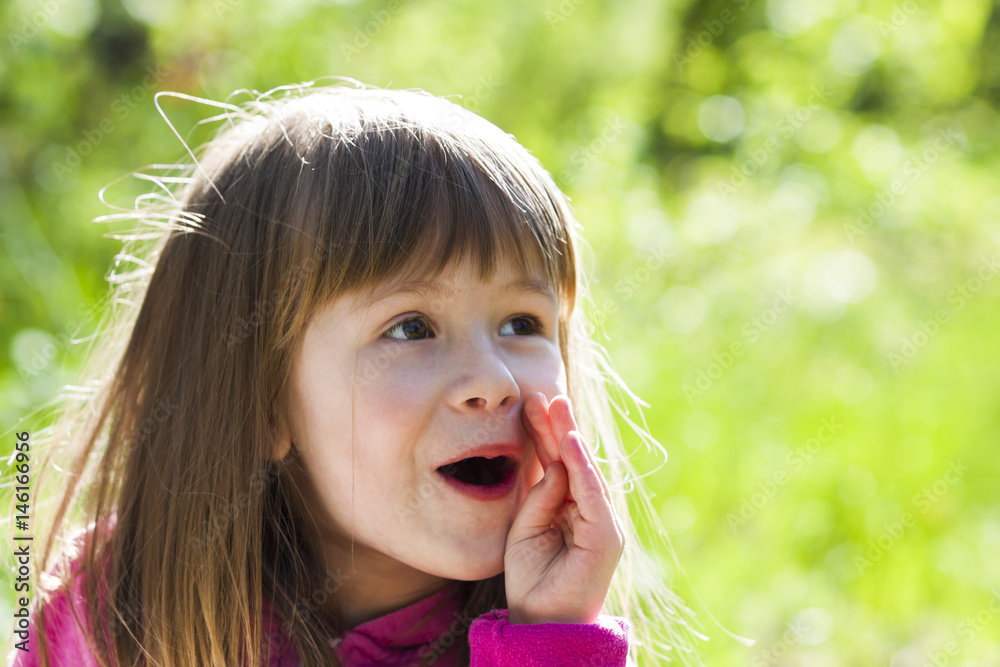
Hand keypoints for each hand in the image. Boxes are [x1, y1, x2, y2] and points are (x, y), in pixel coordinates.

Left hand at [504, 392, 624, 624]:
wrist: (541, 621)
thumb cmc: (532, 579)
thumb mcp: (524, 528)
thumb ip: (539, 495)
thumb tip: (554, 464)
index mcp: (568, 507)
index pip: (557, 463)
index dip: (545, 434)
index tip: (531, 404)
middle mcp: (587, 510)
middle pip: (572, 460)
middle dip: (559, 425)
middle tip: (545, 393)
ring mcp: (600, 521)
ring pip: (584, 469)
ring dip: (569, 435)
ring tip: (556, 405)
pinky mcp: (605, 534)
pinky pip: (592, 493)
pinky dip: (582, 466)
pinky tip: (571, 441)